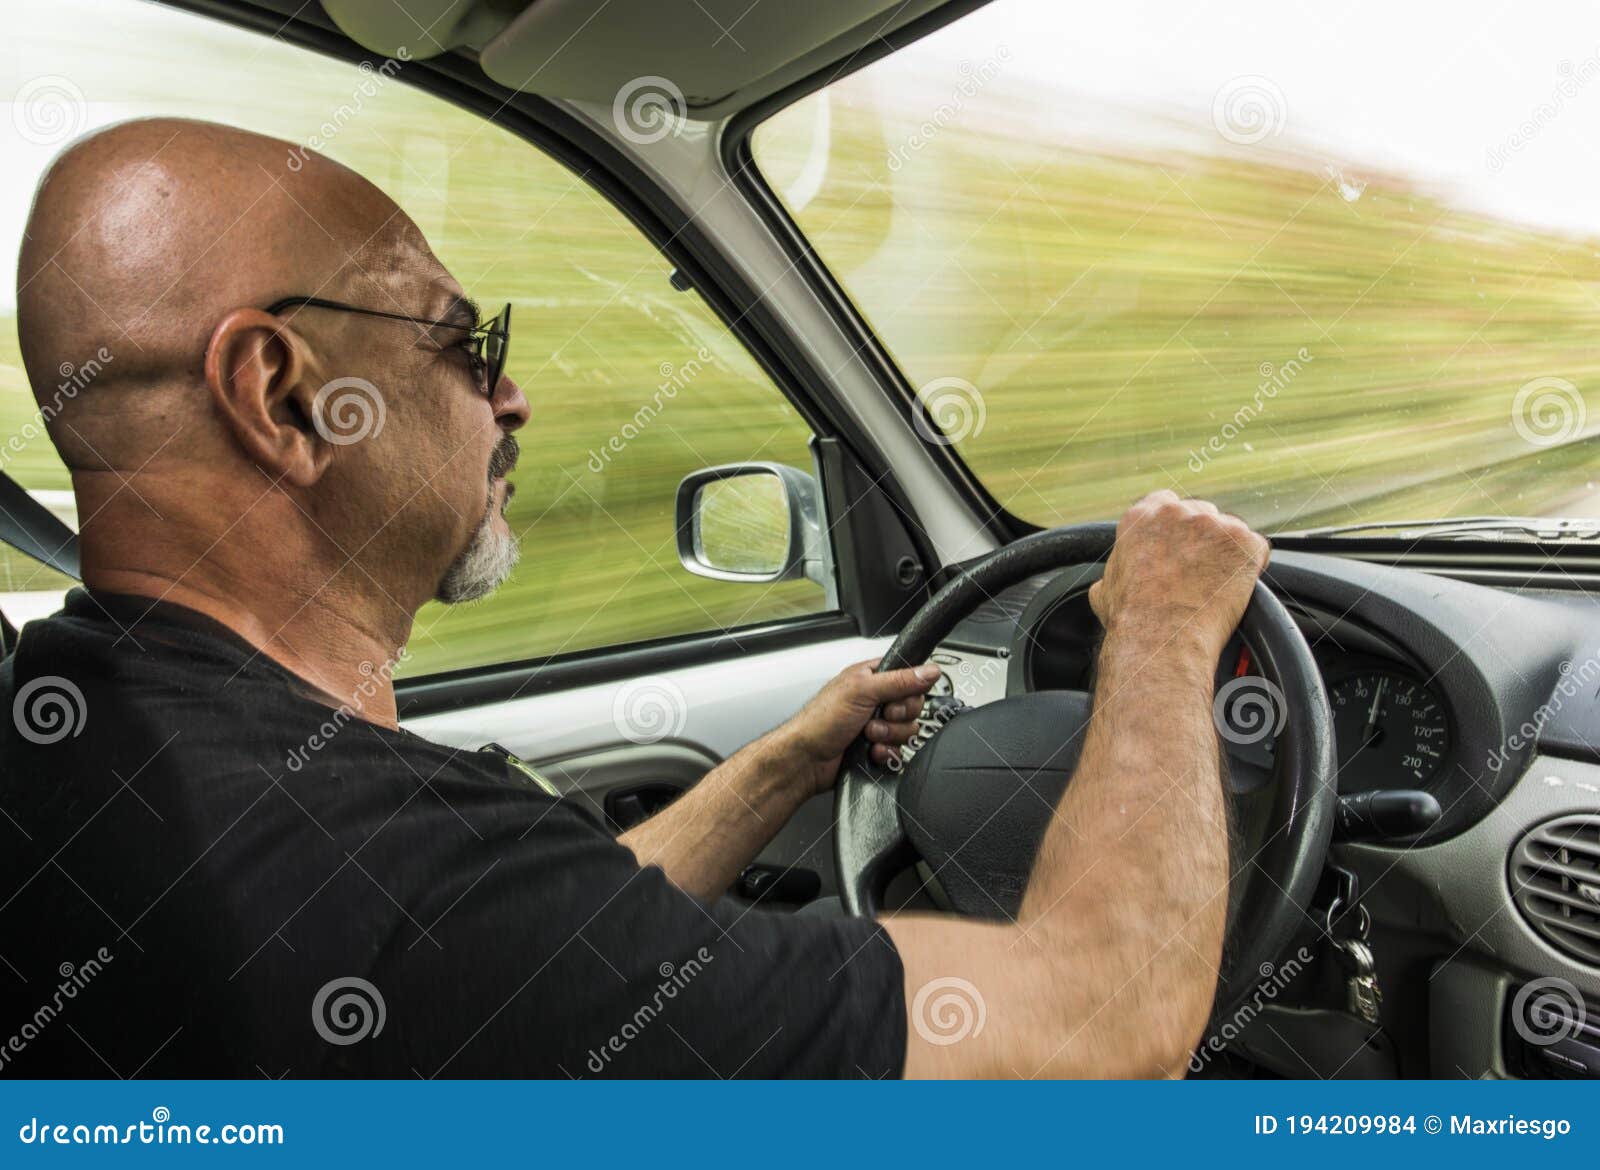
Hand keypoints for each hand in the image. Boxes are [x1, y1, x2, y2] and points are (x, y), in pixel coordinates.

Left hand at [777, 658, 942, 794]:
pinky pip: (900, 750)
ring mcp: (878, 725)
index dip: (910, 690)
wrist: (807, 759)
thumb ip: (899, 680)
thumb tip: (929, 670)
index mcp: (872, 677)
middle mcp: (877, 699)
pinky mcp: (878, 747)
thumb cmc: (820, 720)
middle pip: (913, 706)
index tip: (896, 698)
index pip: (910, 676)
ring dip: (889, 735)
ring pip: (908, 730)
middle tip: (876, 717)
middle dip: (897, 716)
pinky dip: (887, 753)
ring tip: (867, 735)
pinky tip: (871, 751)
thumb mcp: (861, 691)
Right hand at [1088, 490, 1268, 659]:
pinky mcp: (1243, 543)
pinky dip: (1250, 568)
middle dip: (1203, 539)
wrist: (1160, 638)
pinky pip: (1255, 550)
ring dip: (1227, 553)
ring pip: (1229, 531)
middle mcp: (1177, 512)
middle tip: (1199, 572)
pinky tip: (1235, 588)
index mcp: (1142, 517)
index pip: (1167, 503)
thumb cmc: (1131, 619)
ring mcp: (1214, 524)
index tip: (1179, 548)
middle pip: (1201, 514)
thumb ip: (1114, 571)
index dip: (1176, 529)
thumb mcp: (1104, 590)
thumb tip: (1107, 583)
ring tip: (1216, 585)